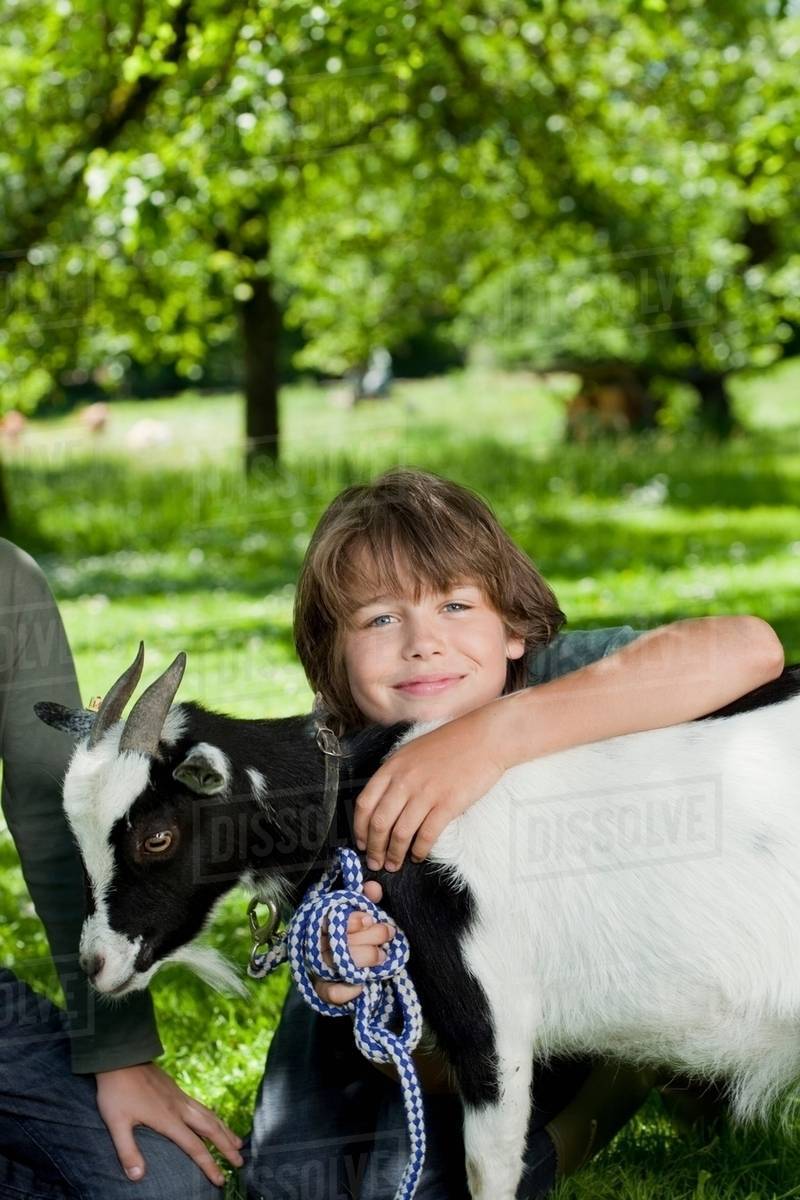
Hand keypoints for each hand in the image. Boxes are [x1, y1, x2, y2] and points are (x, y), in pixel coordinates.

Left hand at [95, 1061, 243, 1187]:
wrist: (122, 1057)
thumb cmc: (117, 1091)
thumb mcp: (117, 1123)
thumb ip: (128, 1151)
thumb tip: (137, 1177)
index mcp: (168, 1119)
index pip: (195, 1147)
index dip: (209, 1165)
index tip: (221, 1180)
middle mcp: (180, 1108)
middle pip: (211, 1129)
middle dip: (227, 1147)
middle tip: (240, 1161)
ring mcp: (180, 1097)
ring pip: (210, 1116)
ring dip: (225, 1130)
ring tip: (238, 1142)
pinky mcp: (177, 1090)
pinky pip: (202, 1107)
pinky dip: (214, 1117)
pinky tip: (214, 1119)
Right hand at [313, 880, 395, 1005]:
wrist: (342, 966)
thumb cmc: (352, 933)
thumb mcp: (358, 912)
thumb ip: (366, 899)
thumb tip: (373, 889)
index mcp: (319, 921)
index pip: (329, 918)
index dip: (351, 920)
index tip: (370, 919)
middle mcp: (313, 944)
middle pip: (337, 940)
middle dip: (368, 937)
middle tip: (388, 934)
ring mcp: (316, 968)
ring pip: (336, 963)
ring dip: (364, 959)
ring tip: (383, 954)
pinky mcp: (321, 990)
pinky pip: (330, 993)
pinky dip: (347, 990)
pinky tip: (362, 984)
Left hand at [354, 705, 505, 871]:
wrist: (484, 738)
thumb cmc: (451, 743)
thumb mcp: (412, 751)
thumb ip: (395, 773)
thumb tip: (382, 800)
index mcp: (393, 766)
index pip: (364, 803)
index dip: (359, 828)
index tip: (360, 842)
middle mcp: (405, 780)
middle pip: (379, 823)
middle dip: (374, 848)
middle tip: (375, 862)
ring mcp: (426, 793)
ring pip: (400, 833)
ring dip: (394, 854)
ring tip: (394, 865)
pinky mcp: (448, 804)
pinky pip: (427, 835)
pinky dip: (419, 850)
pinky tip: (418, 856)